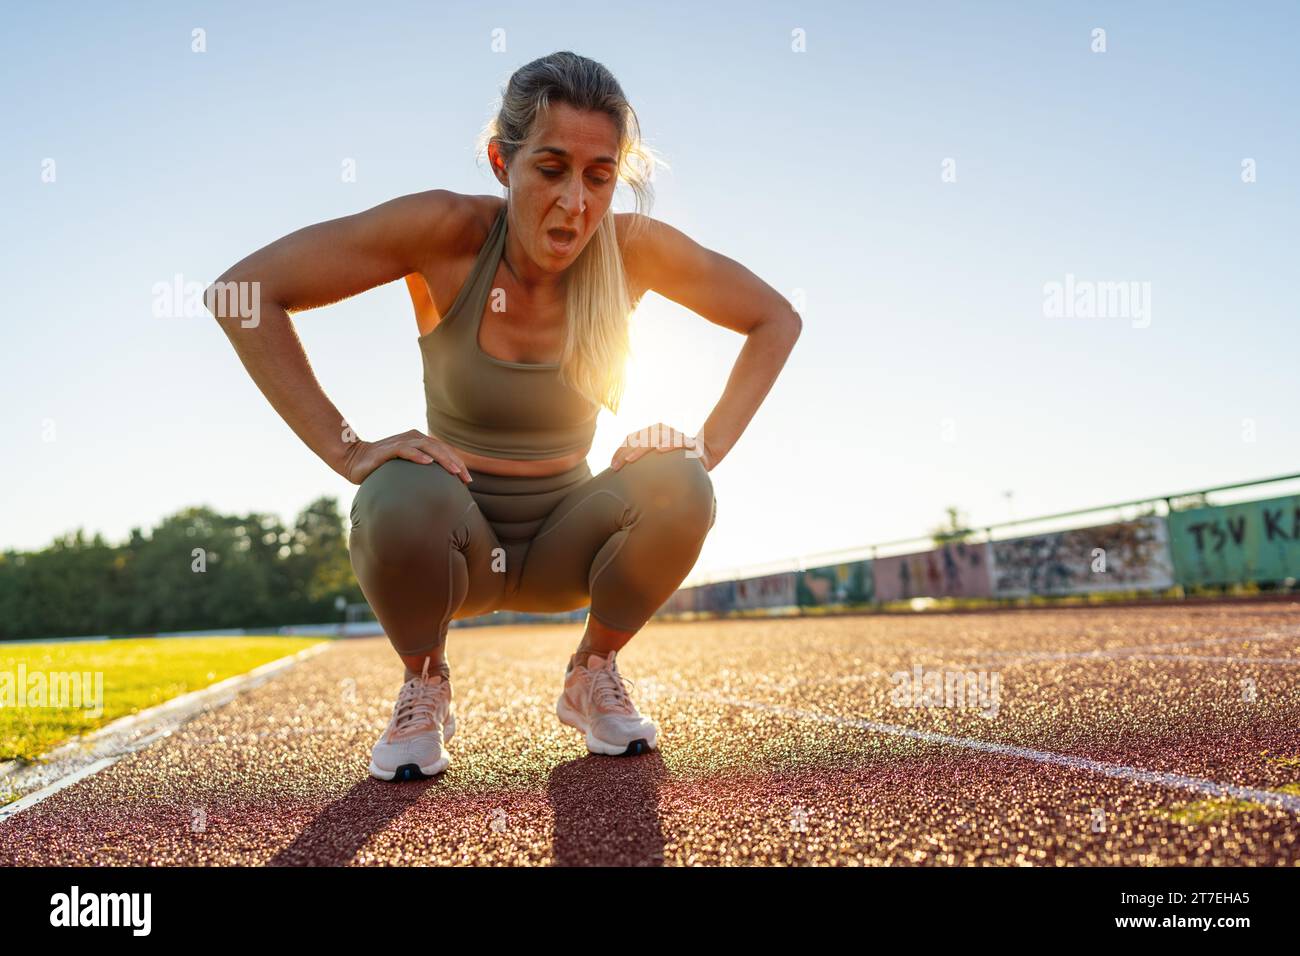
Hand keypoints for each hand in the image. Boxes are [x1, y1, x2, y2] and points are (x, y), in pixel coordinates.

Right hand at [342, 429, 472, 484]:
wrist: (354, 460)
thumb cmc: (383, 468)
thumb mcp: (406, 469)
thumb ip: (422, 473)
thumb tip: (441, 490)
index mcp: (420, 441)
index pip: (444, 451)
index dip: (458, 463)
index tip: (467, 480)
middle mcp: (413, 438)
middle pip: (440, 448)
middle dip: (455, 463)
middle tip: (466, 479)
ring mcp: (400, 442)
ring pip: (427, 446)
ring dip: (442, 458)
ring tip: (453, 471)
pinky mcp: (388, 449)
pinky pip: (405, 450)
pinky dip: (417, 455)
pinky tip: (427, 463)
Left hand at [610, 422, 714, 471]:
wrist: (702, 455)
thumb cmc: (672, 461)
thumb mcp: (655, 461)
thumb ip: (640, 462)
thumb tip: (617, 472)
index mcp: (651, 432)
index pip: (631, 438)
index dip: (620, 450)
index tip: (612, 466)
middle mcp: (662, 430)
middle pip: (640, 438)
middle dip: (626, 452)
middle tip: (617, 466)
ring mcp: (675, 435)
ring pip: (655, 438)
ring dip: (641, 448)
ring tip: (630, 459)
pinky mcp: (688, 442)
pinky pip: (677, 441)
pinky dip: (669, 444)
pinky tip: (660, 450)